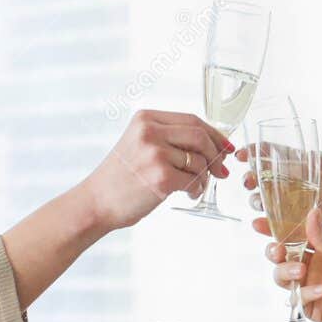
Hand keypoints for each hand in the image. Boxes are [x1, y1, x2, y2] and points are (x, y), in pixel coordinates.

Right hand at [78, 110, 231, 230]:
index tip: (226, 147)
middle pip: (200, 136)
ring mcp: (155, 154)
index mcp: (146, 119)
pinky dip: (197, 188)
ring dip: (204, 176)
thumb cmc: (120, 178)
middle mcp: (150, 132)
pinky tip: (188, 193)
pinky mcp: (160, 177)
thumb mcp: (139, 143)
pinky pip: (194, 180)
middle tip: (222, 171)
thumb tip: (214, 144)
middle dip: (216, 155)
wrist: (96, 202)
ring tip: (194, 186)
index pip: (192, 119)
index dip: (214, 134)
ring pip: (199, 160)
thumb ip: (169, 138)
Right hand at [237, 147, 321, 242]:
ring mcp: (289, 199)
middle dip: (250, 180)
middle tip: (248, 182)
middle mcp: (286, 180)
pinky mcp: (295, 218)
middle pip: (260, 179)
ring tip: (258, 203)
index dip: (253, 153)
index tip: (242, 154)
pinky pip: (276, 221)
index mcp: (294, 161)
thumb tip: (307, 155)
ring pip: (264, 200)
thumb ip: (320, 159)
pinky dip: (266, 223)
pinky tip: (259, 224)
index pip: (268, 154)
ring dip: (256, 201)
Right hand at [271, 209, 321, 321]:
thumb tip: (310, 212)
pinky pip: (297, 299)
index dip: (277, 230)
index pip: (294, 235)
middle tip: (278, 251)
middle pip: (282, 257)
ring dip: (285, 271)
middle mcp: (314, 266)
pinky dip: (305, 293)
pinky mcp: (312, 308)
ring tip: (299, 271)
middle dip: (275, 252)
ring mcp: (311, 286)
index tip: (260, 223)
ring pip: (282, 277)